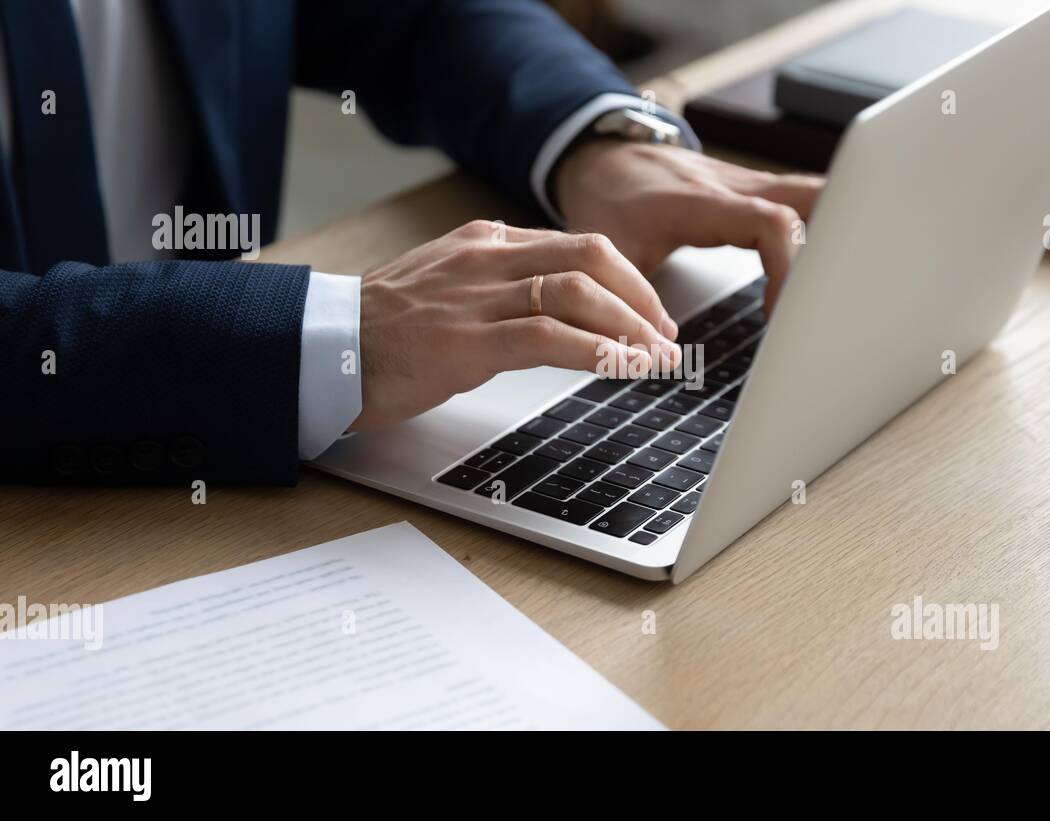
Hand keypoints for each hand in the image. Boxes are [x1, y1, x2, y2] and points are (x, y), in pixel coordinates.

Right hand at [350, 220, 679, 429]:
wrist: (319, 350)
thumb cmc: (381, 330)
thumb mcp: (446, 286)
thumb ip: (496, 282)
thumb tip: (552, 298)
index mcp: (485, 242)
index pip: (577, 245)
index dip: (627, 280)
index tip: (651, 316)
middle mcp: (487, 259)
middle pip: (591, 257)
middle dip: (642, 298)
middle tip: (667, 337)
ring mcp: (476, 297)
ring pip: (578, 293)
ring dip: (631, 328)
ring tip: (657, 359)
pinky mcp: (466, 342)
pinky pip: (548, 336)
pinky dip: (598, 351)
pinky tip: (623, 368)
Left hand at [553, 140, 823, 307]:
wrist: (606, 156)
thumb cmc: (609, 200)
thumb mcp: (609, 253)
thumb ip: (631, 301)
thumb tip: (662, 351)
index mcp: (704, 203)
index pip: (771, 224)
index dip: (788, 270)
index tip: (778, 316)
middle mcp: (738, 188)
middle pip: (815, 198)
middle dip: (839, 244)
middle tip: (834, 300)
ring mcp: (753, 187)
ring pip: (818, 193)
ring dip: (841, 230)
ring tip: (846, 284)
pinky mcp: (759, 193)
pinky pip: (806, 202)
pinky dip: (825, 227)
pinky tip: (832, 265)